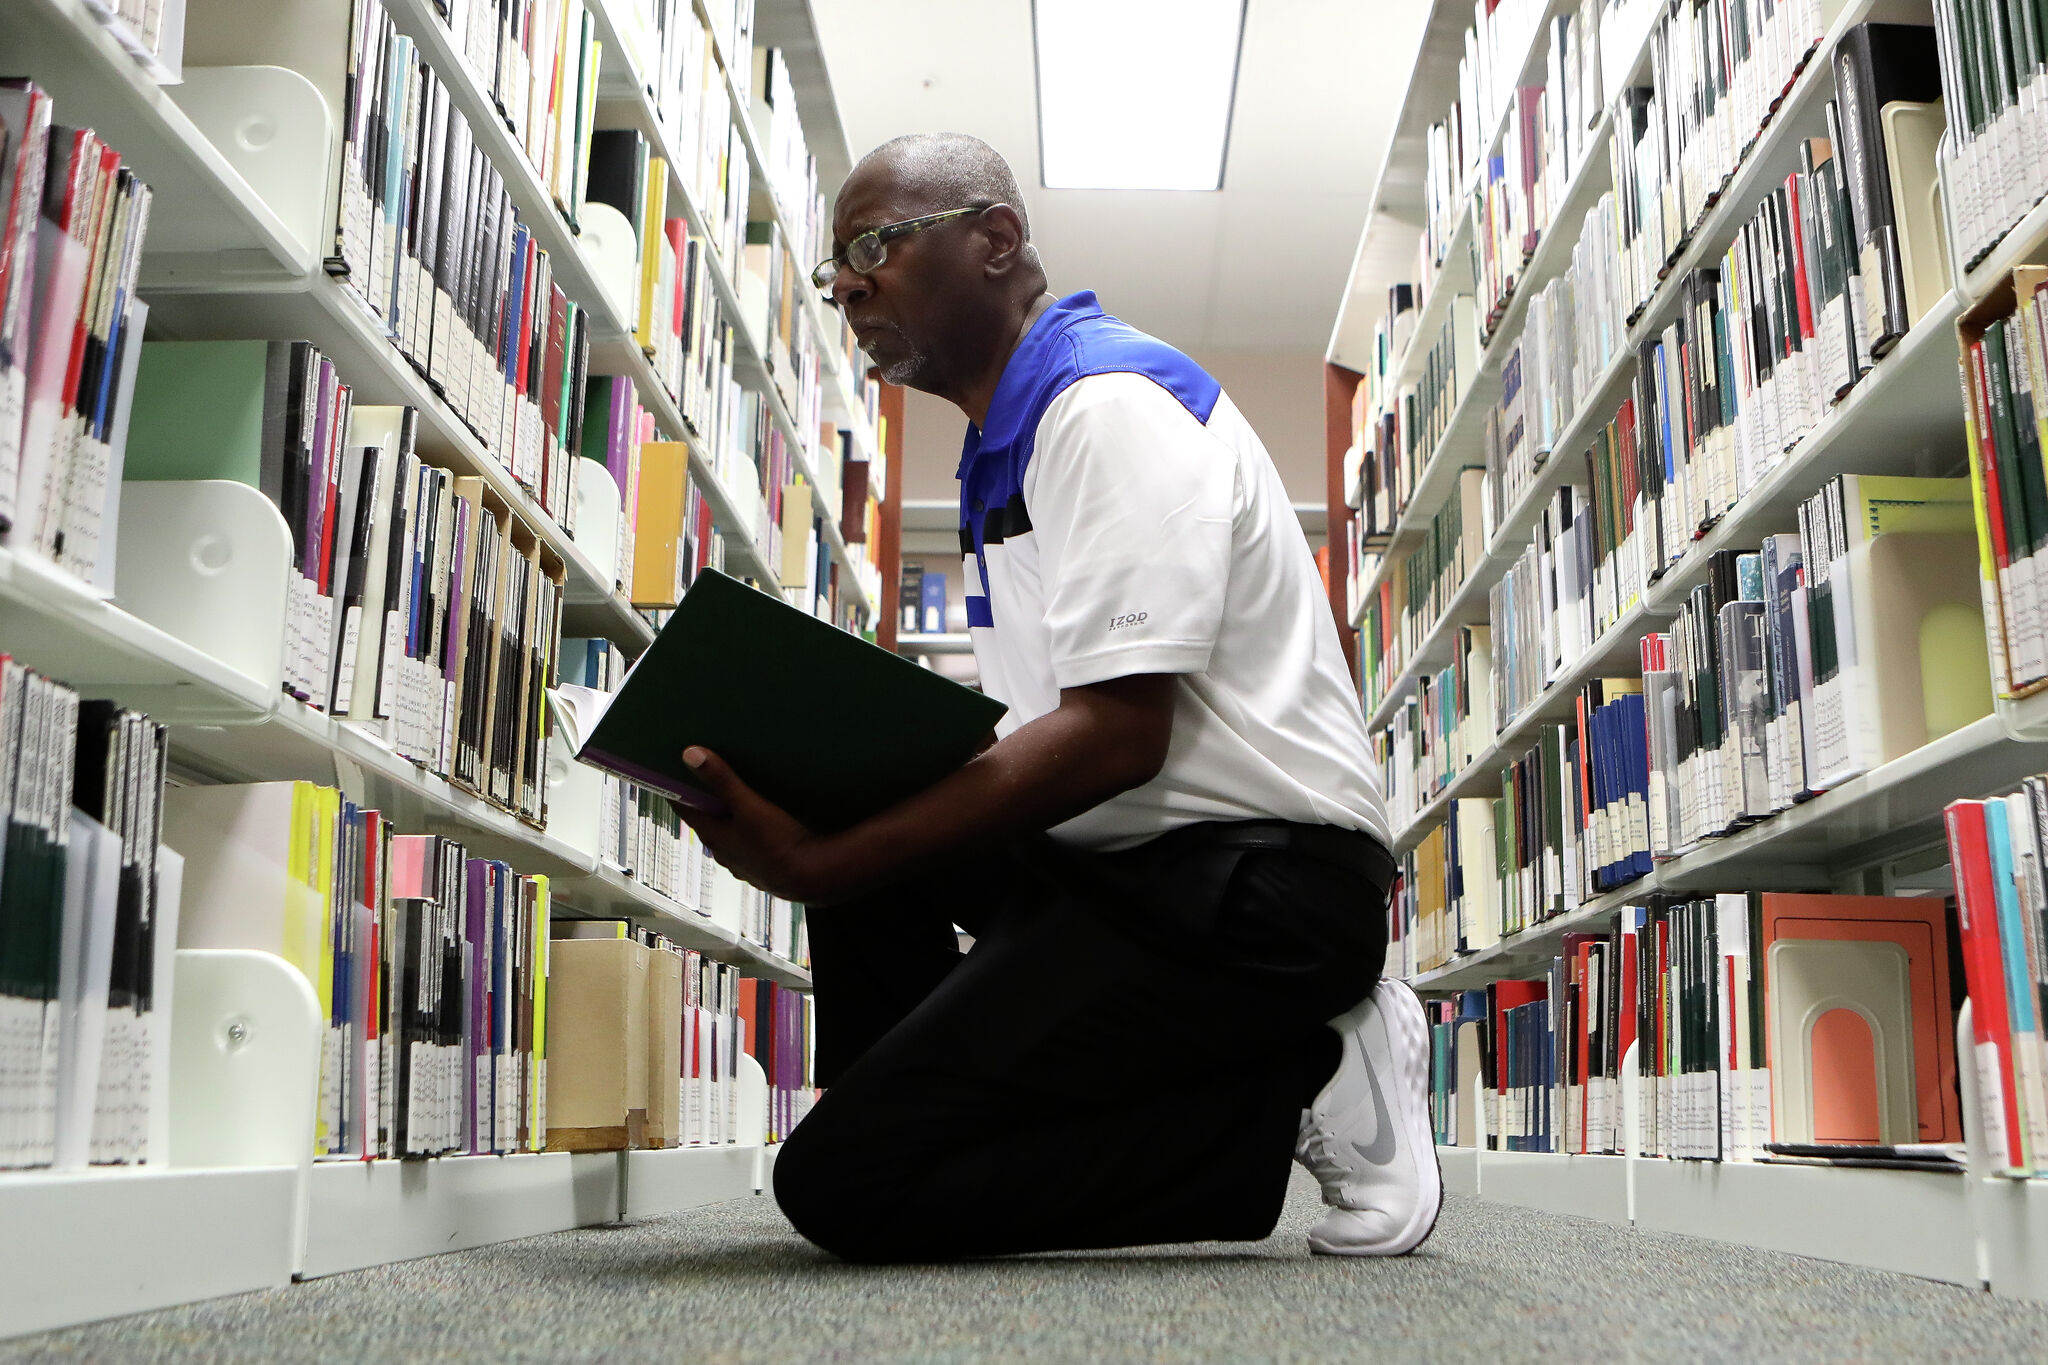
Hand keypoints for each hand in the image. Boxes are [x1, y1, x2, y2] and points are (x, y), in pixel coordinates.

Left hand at [668, 747, 845, 903]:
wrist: (811, 876)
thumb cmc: (778, 842)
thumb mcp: (748, 805)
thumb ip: (722, 779)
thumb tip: (691, 755)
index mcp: (714, 836)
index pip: (685, 809)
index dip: (677, 791)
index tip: (672, 775)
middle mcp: (723, 852)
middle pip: (707, 822)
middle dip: (707, 803)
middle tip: (710, 781)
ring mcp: (742, 863)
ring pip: (729, 836)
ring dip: (730, 821)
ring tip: (739, 802)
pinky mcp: (761, 869)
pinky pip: (748, 847)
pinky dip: (749, 835)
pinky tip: (763, 827)